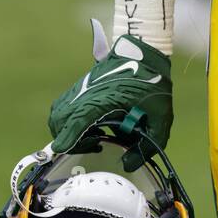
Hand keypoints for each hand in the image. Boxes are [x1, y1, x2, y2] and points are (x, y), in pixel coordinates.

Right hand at [48, 19, 172, 169]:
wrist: (145, 53)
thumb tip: (128, 165)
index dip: (68, 140)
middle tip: (93, 144)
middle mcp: (85, 93)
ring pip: (58, 113)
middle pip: (58, 121)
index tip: (65, 152)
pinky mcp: (81, 86)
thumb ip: (147, 146)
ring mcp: (80, 88)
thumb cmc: (152, 82)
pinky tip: (93, 124)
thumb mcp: (160, 117)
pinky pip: (63, 106)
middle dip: (69, 139)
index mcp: (102, 99)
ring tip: (93, 135)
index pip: (75, 122)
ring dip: (67, 129)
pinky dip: (70, 120)